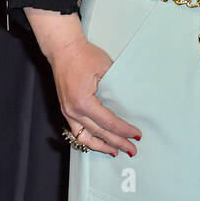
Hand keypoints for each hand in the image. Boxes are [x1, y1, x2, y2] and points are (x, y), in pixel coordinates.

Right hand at [26, 8, 141, 157]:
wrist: (64, 49)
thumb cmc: (82, 55)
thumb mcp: (106, 68)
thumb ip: (117, 87)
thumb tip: (130, 102)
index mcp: (83, 102)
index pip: (109, 122)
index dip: (124, 130)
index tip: (135, 134)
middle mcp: (73, 110)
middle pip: (99, 133)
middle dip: (117, 142)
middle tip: (131, 149)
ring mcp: (68, 112)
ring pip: (85, 138)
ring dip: (101, 146)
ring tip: (115, 151)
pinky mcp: (66, 110)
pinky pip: (76, 131)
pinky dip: (88, 139)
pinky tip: (98, 143)